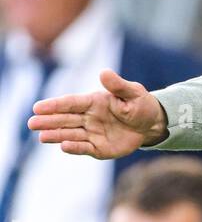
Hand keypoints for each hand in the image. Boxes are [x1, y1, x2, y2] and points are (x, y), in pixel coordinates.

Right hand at [27, 68, 167, 158]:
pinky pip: (85, 148)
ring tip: (41, 137)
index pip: (70, 103)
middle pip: (65, 119)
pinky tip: (63, 147)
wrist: (152, 124)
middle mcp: (89, 118)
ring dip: (56, 135)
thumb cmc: (140, 104)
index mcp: (93, 102)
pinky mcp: (100, 148)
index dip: (54, 105)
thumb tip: (103, 73)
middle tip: (31, 123)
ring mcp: (93, 134)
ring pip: (71, 134)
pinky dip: (75, 148)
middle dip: (48, 121)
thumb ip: (118, 85)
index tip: (37, 107)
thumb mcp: (132, 93)